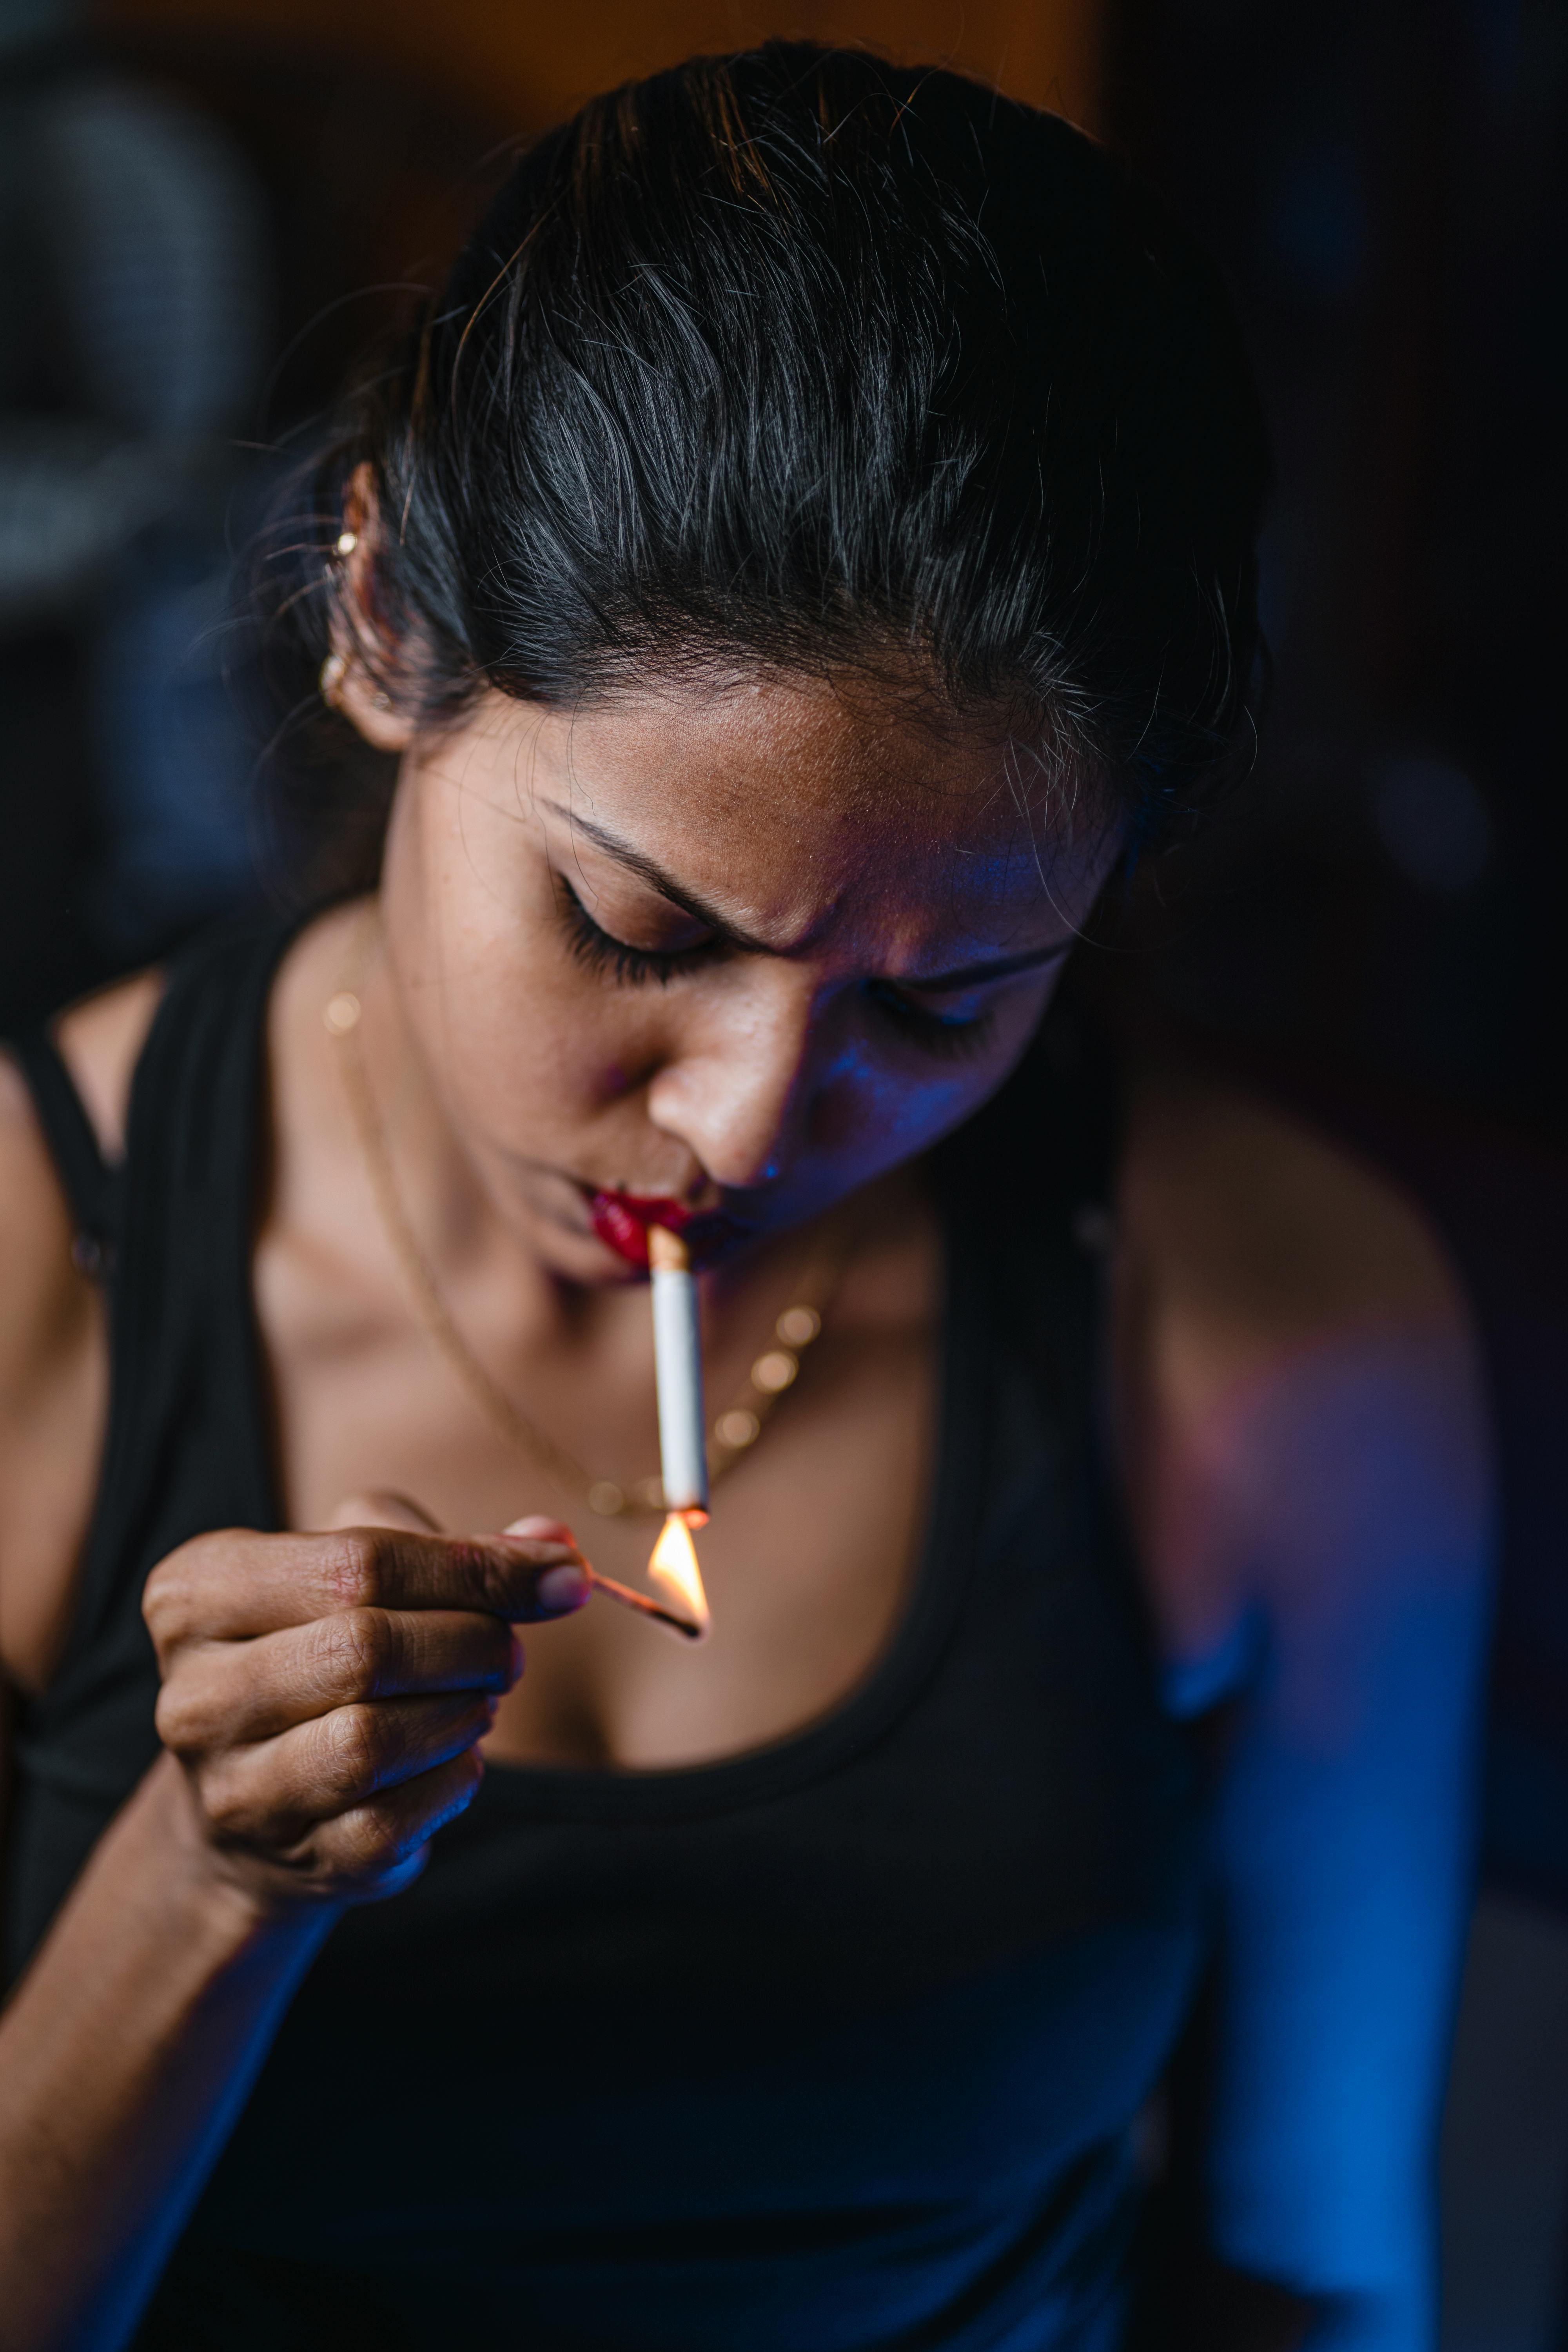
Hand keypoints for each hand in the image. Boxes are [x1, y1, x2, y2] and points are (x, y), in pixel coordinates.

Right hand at [142, 1492, 587, 1913]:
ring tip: (479, 1698)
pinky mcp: (296, 1860)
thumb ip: (454, 1548)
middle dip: (471, 1641)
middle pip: (366, 1647)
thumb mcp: (363, 1575)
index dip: (477, 1566)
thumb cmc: (322, 1656)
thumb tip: (554, 1550)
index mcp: (199, 1590)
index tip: (564, 1574)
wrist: (258, 1807)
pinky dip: (455, 1776)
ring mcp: (237, 1787)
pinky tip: (456, 1755)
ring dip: (462, 1711)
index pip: (358, 1560)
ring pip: (376, 1738)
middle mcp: (197, 1692)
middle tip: (509, 1649)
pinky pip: (401, 1814)